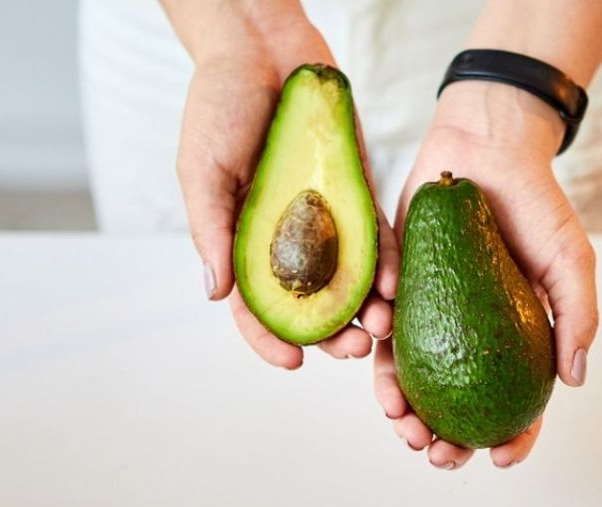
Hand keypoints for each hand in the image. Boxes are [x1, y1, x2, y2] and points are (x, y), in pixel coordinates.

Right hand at [172, 8, 396, 367]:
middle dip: (332, 335)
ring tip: (382, 327)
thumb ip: (209, 228)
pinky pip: (377, 238)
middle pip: (311, 305)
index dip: (270, 340)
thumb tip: (215, 294)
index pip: (256, 308)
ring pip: (350, 282)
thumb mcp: (201, 167)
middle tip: (353, 350)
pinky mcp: (357, 193)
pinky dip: (389, 264)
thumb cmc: (220, 104)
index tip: (292, 363)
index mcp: (242, 243)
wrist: (263, 47)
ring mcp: (325, 219)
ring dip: (367, 310)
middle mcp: (286, 240)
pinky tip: (400, 284)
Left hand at [375, 81, 598, 468]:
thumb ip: (577, 316)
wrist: (483, 148)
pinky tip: (378, 363)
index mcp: (516, 341)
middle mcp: (470, 337)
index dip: (514, 439)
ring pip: (412, 381)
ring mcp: (431, 318)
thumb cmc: (535, 203)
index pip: (517, 405)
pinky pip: (379, 334)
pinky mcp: (395, 292)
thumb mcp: (571, 259)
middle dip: (444, 443)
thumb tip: (574, 381)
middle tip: (437, 456)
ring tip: (401, 421)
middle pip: (457, 407)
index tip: (501, 458)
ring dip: (403, 412)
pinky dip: (376, 354)